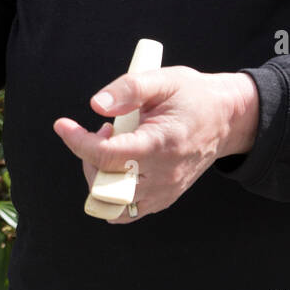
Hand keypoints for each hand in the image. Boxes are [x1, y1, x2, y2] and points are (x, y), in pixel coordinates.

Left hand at [53, 66, 258, 224]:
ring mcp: (165, 192)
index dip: (78, 142)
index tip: (62, 125)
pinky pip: (125, 210)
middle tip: (105, 129)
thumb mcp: (163, 79)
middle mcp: (164, 175)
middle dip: (89, 159)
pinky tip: (121, 164)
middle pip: (105, 186)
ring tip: (113, 148)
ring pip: (112, 204)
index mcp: (162, 144)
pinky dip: (112, 191)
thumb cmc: (193, 96)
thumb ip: (128, 88)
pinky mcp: (164, 199)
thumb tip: (96, 105)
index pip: (108, 156)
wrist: (226, 120)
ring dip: (99, 178)